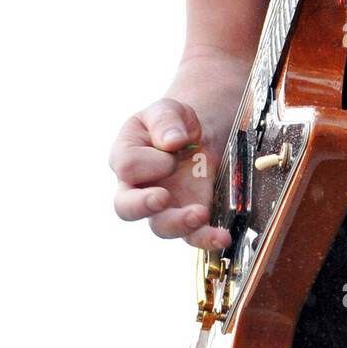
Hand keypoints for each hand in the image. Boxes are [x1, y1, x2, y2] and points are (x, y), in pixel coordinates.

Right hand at [108, 97, 231, 252]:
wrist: (194, 136)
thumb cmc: (172, 123)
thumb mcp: (167, 110)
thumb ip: (165, 120)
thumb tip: (172, 141)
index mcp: (125, 157)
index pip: (128, 166)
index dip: (151, 160)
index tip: (173, 148)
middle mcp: (137, 188)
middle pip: (126, 208)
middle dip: (143, 205)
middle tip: (163, 197)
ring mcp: (162, 207)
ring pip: (160, 226)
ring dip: (180, 223)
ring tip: (200, 213)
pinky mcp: (187, 216)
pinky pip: (192, 235)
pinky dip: (207, 238)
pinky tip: (221, 236)